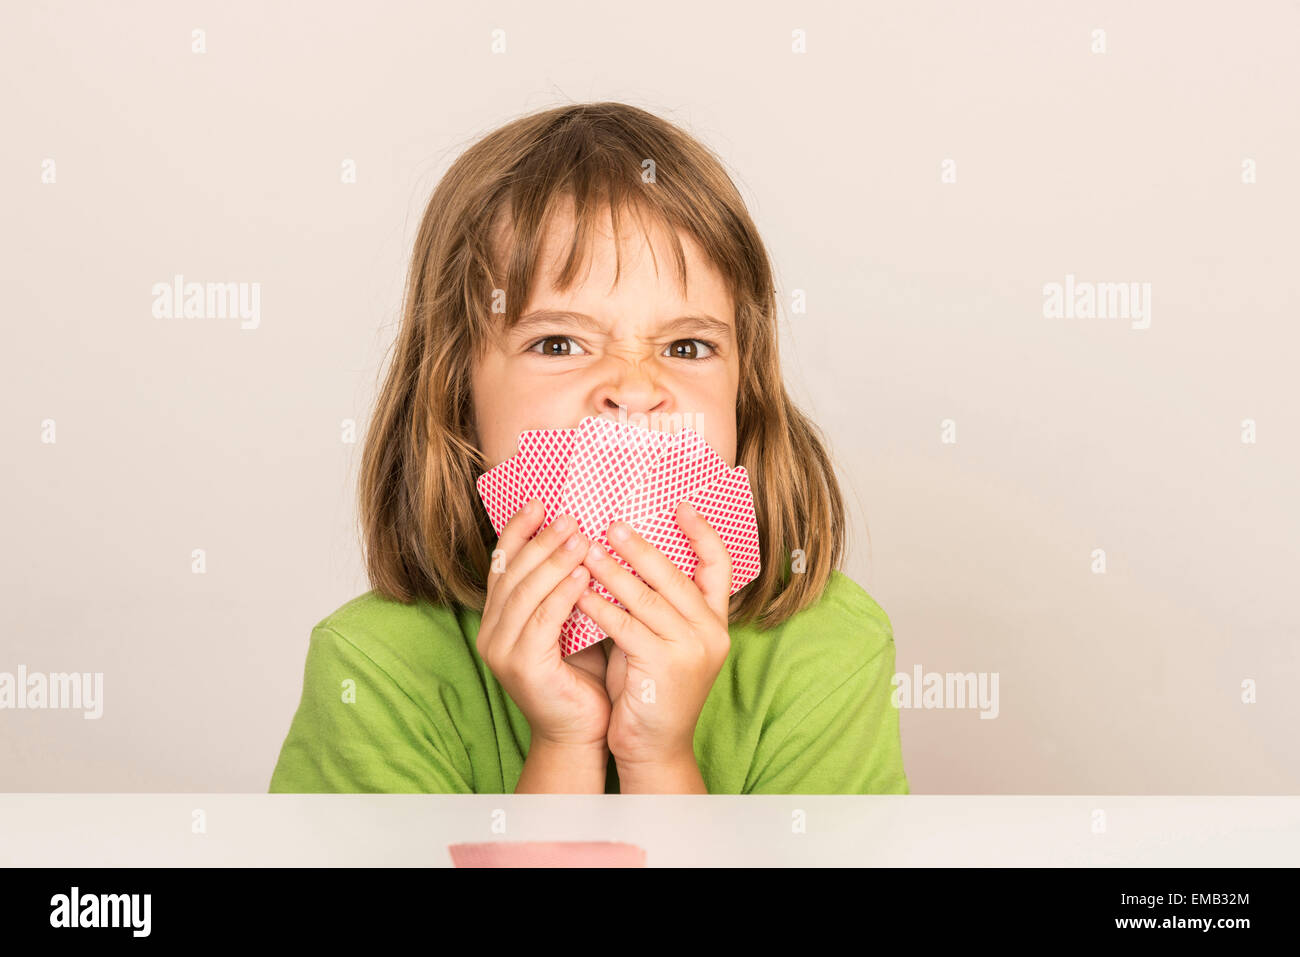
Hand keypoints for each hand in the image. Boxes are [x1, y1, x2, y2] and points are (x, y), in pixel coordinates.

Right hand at [477, 500, 609, 749]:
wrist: (583, 732)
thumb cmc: (583, 675)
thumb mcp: (573, 622)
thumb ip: (568, 586)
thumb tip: (587, 535)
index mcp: (499, 618)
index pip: (502, 564)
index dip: (518, 530)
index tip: (540, 502)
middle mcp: (491, 632)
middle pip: (512, 573)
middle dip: (540, 540)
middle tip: (569, 516)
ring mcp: (502, 651)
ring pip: (526, 593)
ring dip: (553, 560)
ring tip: (579, 536)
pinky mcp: (522, 667)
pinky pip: (543, 620)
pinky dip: (563, 594)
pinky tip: (583, 574)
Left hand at [576, 501, 731, 768]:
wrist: (654, 749)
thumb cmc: (649, 689)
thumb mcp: (662, 640)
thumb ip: (655, 604)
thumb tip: (624, 552)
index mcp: (716, 622)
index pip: (720, 567)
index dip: (702, 533)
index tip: (680, 505)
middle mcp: (711, 632)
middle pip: (676, 576)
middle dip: (641, 547)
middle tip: (611, 524)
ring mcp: (692, 650)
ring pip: (647, 599)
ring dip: (612, 572)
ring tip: (585, 550)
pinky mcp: (664, 666)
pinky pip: (625, 627)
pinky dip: (598, 607)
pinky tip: (577, 594)